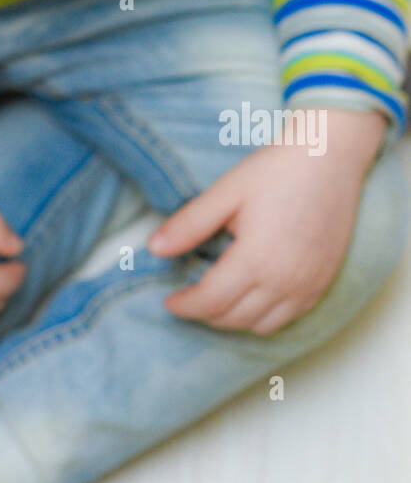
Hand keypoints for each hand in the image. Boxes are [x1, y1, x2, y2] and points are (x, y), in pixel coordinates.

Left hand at [145, 109, 385, 334]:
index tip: (169, 301)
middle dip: (204, 314)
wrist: (329, 157)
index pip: (211, 301)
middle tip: (188, 299)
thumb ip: (189, 224)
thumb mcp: (226, 192)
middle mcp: (284, 282)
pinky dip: (264, 317)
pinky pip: (289, 318)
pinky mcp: (323, 283)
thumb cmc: (277, 170)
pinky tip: (251, 298)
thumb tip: (153, 248)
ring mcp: (308, 286)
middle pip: (234, 318)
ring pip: (261, 325)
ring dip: (233, 320)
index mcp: (256, 260)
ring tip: (216, 300)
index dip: (185, 305)